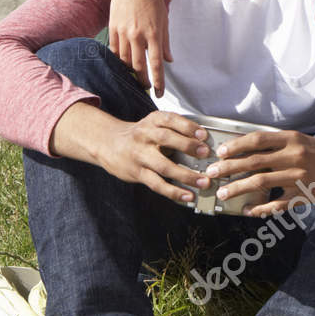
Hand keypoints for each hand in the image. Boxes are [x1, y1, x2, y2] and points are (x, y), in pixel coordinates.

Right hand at [95, 111, 210, 203]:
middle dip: (188, 146)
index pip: (170, 120)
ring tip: (203, 182)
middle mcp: (144, 136)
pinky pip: (157, 184)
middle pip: (166, 139)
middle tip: (206, 154)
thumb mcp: (154, 124)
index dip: (188, 127)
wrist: (108, 143)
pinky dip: (174, 191)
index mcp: (152, 121)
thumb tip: (204, 142)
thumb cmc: (140, 135)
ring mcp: (140, 156)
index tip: (204, 135)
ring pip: (164, 166)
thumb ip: (175, 130)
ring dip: (186, 175)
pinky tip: (188, 196)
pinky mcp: (137, 173)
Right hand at [107, 0, 170, 94]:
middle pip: (138, 66)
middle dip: (142, 81)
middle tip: (146, 89)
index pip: (156, 64)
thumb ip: (165, 42)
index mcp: (154, 33)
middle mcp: (137, 35)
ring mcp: (123, 31)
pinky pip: (114, 50)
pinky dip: (118, 59)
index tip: (158, 93)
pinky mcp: (112, 27)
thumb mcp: (164, 19)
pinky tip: (122, 64)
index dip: (158, 81)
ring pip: (124, 60)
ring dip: (129, 71)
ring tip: (134, 78)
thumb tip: (169, 60)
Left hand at [201, 129, 314, 217]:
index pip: (257, 139)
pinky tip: (248, 211)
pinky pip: (278, 203)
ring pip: (261, 182)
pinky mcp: (305, 194)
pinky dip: (262, 208)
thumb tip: (244, 150)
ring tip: (223, 194)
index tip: (220, 152)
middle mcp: (294, 156)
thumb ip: (276, 144)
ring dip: (238, 188)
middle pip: (254, 161)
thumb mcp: (299, 140)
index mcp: (291, 139)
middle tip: (211, 174)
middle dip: (229, 168)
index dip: (236, 146)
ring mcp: (299, 176)